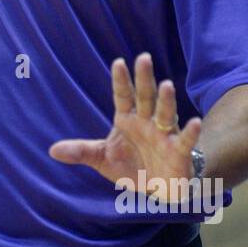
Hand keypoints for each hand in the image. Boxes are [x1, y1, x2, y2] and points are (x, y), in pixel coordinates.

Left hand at [49, 52, 201, 195]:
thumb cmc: (132, 167)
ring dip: (166, 101)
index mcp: (128, 119)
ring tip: (166, 85)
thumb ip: (81, 152)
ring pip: (165, 114)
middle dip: (144, 79)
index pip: (123, 96)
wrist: (158, 188)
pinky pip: (184, 140)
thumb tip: (52, 150)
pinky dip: (190, 132)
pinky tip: (195, 122)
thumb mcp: (102, 160)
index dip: (120, 81)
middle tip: (143, 58)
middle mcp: (147, 122)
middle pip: (145, 97)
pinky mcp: (178, 151)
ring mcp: (164, 135)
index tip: (118, 62)